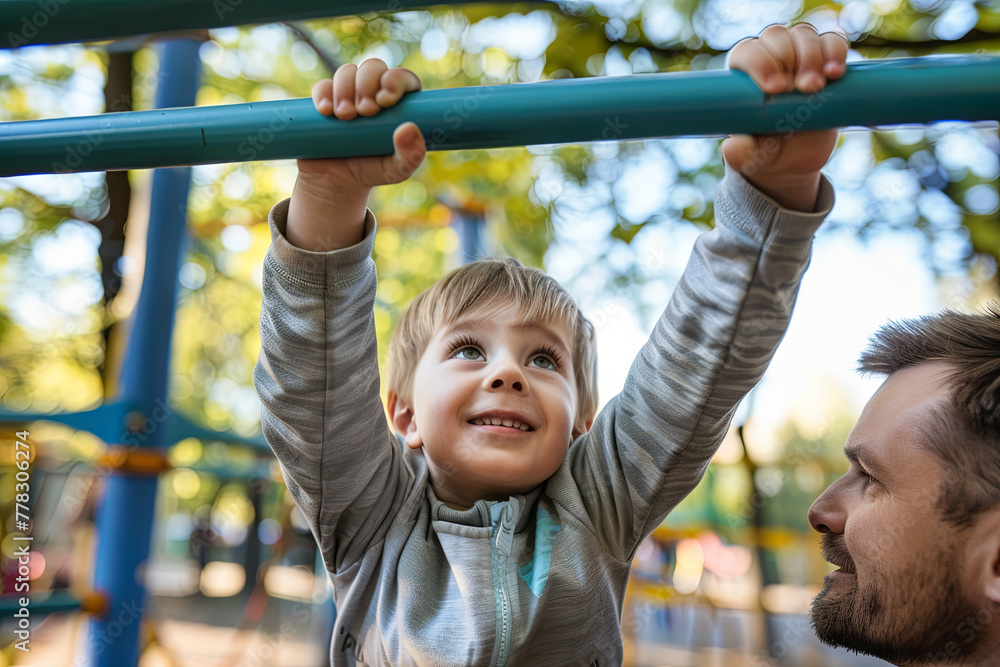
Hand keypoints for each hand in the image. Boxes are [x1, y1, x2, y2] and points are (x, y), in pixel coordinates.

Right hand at [287, 59, 424, 250]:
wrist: (337, 183)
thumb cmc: (373, 171)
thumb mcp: (397, 170)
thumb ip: (411, 155)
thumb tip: (409, 129)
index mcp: (398, 103)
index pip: (403, 78)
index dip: (395, 80)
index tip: (386, 100)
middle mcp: (374, 92)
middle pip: (374, 67)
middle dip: (368, 84)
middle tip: (365, 112)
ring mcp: (348, 93)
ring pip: (347, 71)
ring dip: (346, 89)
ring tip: (345, 117)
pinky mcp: (325, 100)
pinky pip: (322, 86)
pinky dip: (324, 94)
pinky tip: (326, 111)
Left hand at [722, 24, 849, 210]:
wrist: (794, 160)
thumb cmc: (764, 152)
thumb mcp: (750, 157)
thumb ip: (740, 152)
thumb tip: (735, 146)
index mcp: (744, 73)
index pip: (747, 52)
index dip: (760, 62)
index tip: (775, 88)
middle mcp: (769, 56)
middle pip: (777, 36)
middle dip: (790, 57)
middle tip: (802, 88)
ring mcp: (798, 54)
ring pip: (804, 34)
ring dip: (813, 56)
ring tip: (818, 86)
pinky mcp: (826, 60)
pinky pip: (833, 41)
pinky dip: (836, 51)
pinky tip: (836, 72)